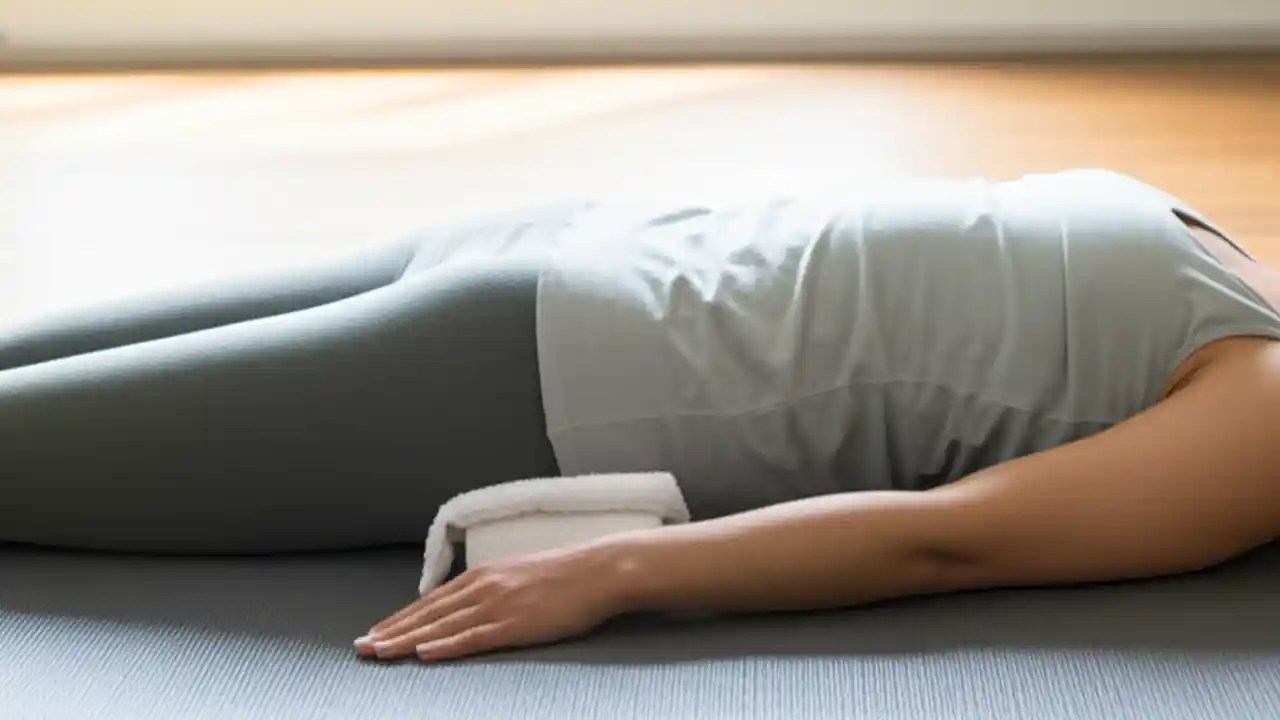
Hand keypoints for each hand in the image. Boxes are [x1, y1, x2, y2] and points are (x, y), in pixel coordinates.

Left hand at [354, 543, 626, 662]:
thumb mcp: (519, 575)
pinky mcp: (515, 623)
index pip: (431, 601)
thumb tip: (471, 603)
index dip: (400, 619)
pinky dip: (445, 645)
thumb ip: (493, 589)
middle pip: (426, 614)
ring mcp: (497, 605)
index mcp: (483, 576)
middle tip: (361, 647)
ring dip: (406, 640)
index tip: (376, 632)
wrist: (599, 569)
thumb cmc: (566, 575)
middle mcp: (482, 587)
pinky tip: (424, 653)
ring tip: (378, 653)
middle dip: (391, 631)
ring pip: (441, 626)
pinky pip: (473, 637)